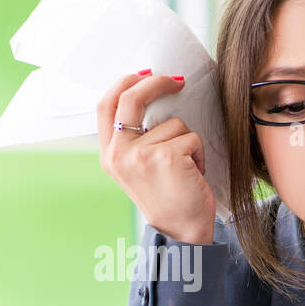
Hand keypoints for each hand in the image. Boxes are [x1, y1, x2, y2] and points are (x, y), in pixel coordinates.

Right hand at [96, 69, 214, 243]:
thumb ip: (135, 138)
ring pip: (173, 123)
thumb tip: (148, 93)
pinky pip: (191, 137)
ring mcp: (141, 155)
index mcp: (108, 155)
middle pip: (132, 98)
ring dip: (187, 141)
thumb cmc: (166, 197)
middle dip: (157, 82)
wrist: (181, 233)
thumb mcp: (137, 168)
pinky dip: (199, 154)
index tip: (145, 73)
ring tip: (185, 168)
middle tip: (178, 80)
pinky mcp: (167, 157)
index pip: (105, 105)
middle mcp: (119, 155)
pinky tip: (193, 174)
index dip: (125, 82)